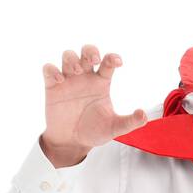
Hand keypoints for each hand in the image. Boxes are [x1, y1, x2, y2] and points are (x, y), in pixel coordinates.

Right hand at [40, 44, 148, 166]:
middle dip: (90, 50)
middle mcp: (85, 77)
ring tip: (76, 71)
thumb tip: (144, 115)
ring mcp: (68, 80)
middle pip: (87, 51)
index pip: (108, 62)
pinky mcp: (52, 87)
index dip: (112, 57)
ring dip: (72, 58)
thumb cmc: (94, 132)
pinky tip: (60, 80)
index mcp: (101, 83)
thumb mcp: (114, 128)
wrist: (72, 142)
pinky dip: (52, 70)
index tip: (117, 62)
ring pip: (68, 55)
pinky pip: (49, 69)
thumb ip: (130, 122)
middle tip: (94, 60)